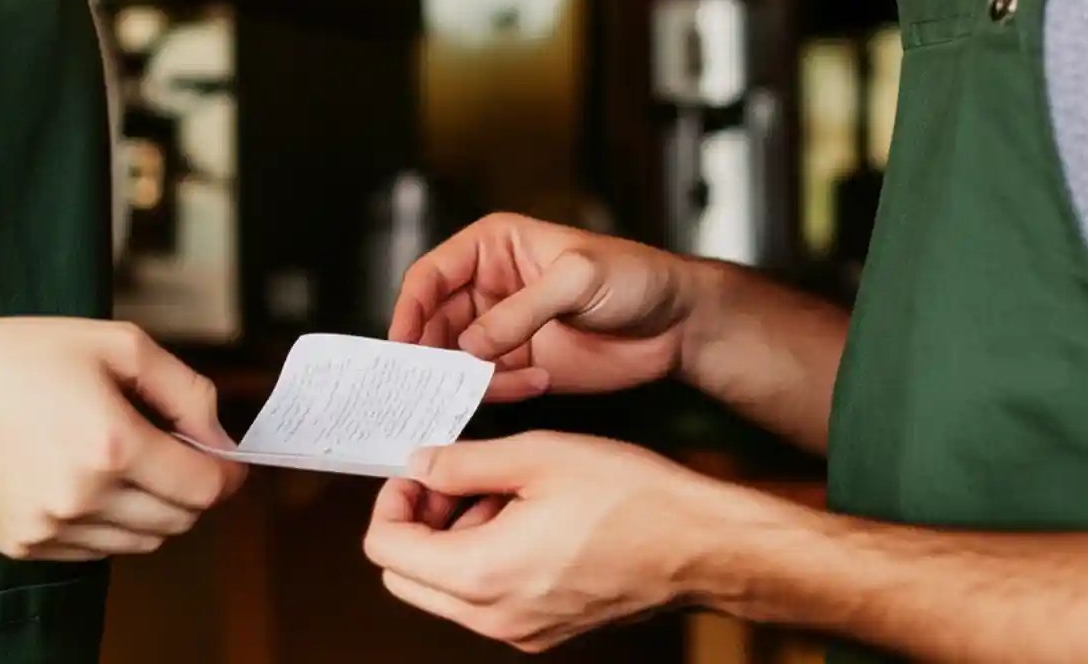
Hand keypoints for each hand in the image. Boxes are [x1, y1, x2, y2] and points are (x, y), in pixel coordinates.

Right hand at [0, 310, 245, 560]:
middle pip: (180, 519)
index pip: (204, 488)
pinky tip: (89, 480)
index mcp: (113, 445)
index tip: (227, 461)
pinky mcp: (24, 544)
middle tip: (177, 452)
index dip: (227, 475)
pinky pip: (100, 549)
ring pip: (144, 541)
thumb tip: (221, 439)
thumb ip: (188, 391)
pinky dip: (112, 523)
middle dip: (194, 489)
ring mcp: (51, 527)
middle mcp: (83, 497)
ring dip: (155, 508)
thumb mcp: (120, 345)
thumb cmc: (27, 355)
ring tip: (128, 461)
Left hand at [363, 432, 769, 652]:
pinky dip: (485, 557)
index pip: (386, 549)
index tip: (421, 470)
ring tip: (504, 492)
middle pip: (407, 577)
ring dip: (453, 538)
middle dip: (417, 523)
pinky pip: (485, 598)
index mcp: (482, 574)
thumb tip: (418, 465)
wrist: (702, 546)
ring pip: (445, 589)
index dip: (391, 500)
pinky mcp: (544, 631)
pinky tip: (526, 518)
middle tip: (454, 480)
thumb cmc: (631, 497)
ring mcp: (520, 631)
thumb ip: (462, 462)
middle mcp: (493, 617)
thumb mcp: (537, 456)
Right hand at [390, 213, 708, 401]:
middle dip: (429, 353)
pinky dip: (500, 391)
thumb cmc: (635, 278)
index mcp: (493, 247)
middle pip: (433, 323)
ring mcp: (502, 328)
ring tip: (495, 385)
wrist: (677, 323)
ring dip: (463, 378)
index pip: (431, 276)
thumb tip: (470, 345)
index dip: (410, 309)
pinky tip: (538, 381)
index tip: (401, 345)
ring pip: (455, 359)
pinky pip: (487, 385)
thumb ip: (522, 311)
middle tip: (425, 383)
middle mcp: (489, 287)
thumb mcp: (578, 279)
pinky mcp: (520, 364)